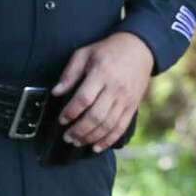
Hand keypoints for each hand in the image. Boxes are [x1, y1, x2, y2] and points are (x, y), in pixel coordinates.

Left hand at [54, 30, 153, 150]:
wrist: (139, 49)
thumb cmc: (107, 51)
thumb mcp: (84, 54)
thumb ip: (69, 73)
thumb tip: (56, 92)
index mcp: (101, 74)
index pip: (84, 99)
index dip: (71, 112)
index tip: (61, 119)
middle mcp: (115, 89)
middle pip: (96, 116)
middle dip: (79, 130)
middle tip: (67, 137)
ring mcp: (126, 99)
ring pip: (109, 125)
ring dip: (91, 137)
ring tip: (77, 142)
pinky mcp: (133, 106)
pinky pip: (121, 127)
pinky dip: (109, 139)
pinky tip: (97, 146)